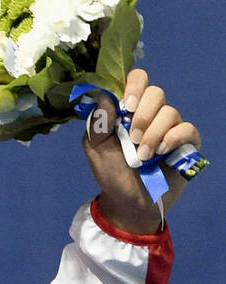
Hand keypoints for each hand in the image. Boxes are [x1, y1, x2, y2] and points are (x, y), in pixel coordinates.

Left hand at [83, 69, 200, 233]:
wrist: (128, 202)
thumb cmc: (112, 174)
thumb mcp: (96, 150)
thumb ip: (98, 125)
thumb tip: (104, 97)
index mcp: (128, 110)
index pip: (137, 80)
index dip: (135, 85)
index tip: (128, 104)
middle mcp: (151, 114)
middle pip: (156, 92)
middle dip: (144, 114)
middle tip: (133, 137)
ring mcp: (170, 127)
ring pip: (170, 112)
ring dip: (154, 134)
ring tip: (143, 156)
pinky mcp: (185, 142)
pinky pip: (186, 129)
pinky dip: (173, 139)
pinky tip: (162, 153)